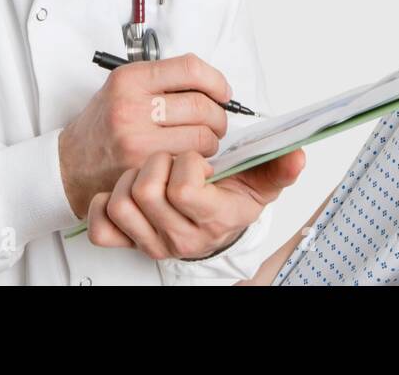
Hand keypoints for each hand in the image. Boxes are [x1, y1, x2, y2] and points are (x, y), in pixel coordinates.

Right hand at [58, 54, 232, 218]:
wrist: (71, 164)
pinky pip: (190, 161)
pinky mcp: (144, 169)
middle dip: (218, 116)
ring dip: (211, 141)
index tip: (222, 93)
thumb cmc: (104, 125)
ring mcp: (137, 140)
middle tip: (214, 122)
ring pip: (203, 136)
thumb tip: (214, 86)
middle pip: (202, 106)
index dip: (216, 81)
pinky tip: (189, 159)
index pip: (191, 69)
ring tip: (200, 143)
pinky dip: (199, 162)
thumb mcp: (124, 88)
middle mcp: (131, 107)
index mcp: (130, 79)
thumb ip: (164, 82)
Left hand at [85, 147, 305, 259]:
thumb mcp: (259, 184)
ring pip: (122, 201)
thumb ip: (278, 169)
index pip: (184, 188)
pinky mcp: (128, 243)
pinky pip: (101, 227)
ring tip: (150, 170)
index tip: (197, 156)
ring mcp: (152, 242)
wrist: (211, 231)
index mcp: (213, 220)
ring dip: (131, 177)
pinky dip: (104, 204)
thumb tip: (296, 155)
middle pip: (147, 190)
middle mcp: (180, 237)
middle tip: (171, 158)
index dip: (187, 162)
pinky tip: (122, 190)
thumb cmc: (229, 201)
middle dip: (158, 160)